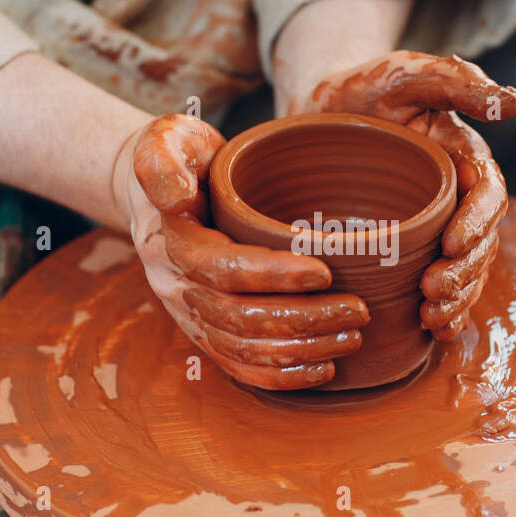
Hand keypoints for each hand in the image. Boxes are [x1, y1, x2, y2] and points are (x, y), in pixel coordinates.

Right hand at [114, 113, 369, 389]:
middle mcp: (176, 288)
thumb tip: (177, 198)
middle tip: (358, 310)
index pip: (224, 269)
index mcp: (172, 243)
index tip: (325, 272)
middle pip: (240, 319)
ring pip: (244, 350)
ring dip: (301, 352)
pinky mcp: (206, 333)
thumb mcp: (166, 140)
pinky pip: (240, 367)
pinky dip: (281, 377)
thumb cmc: (180, 159)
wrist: (157, 195)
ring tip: (351, 337)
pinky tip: (322, 370)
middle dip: (303, 321)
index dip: (274, 276)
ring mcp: (190, 316)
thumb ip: (163, 160)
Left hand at [289, 51, 515, 340]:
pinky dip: (444, 311)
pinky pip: (442, 284)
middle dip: (464, 271)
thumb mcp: (407, 74)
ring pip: (465, 269)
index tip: (451, 243)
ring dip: (457, 298)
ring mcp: (438, 225)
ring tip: (432, 318)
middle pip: (481, 242)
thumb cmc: (366, 86)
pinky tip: (433, 332)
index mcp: (464, 156)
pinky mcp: (414, 249)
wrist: (322, 110)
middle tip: (432, 291)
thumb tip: (512, 103)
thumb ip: (455, 80)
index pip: (487, 193)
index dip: (477, 222)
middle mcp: (459, 196)